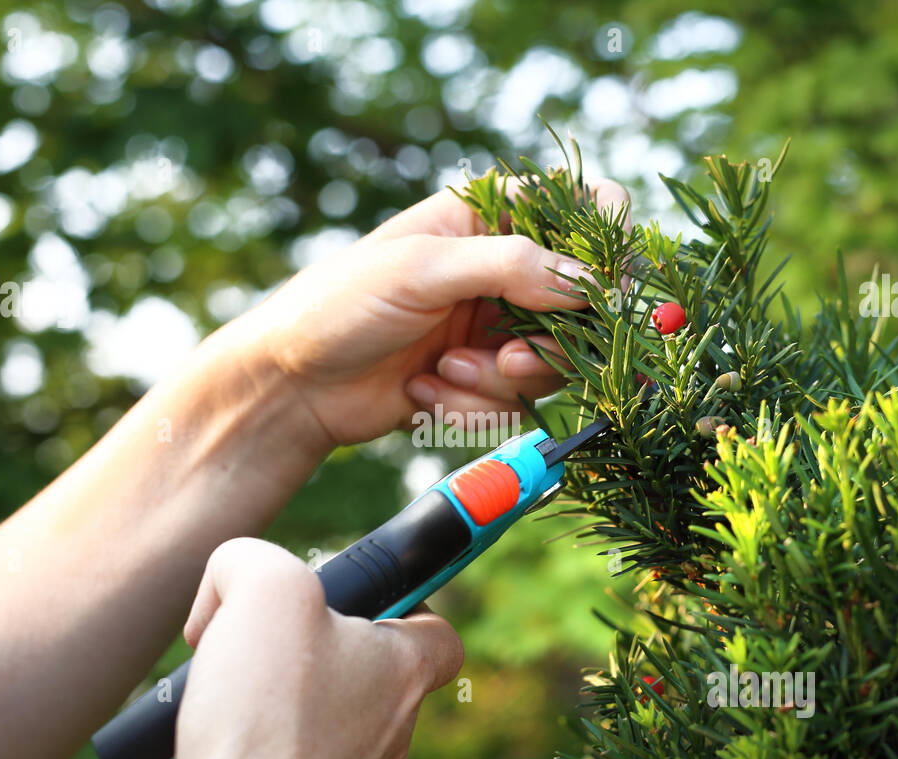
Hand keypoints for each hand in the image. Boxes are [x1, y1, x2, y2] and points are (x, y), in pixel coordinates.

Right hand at [135, 538, 462, 758]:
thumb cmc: (267, 717)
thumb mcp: (264, 589)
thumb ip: (255, 557)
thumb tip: (235, 574)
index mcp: (405, 670)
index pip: (438, 628)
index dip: (402, 598)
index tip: (356, 589)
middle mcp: (391, 727)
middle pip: (365, 662)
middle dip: (310, 638)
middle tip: (263, 631)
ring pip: (322, 710)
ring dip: (275, 687)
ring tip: (227, 683)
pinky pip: (285, 755)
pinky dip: (252, 736)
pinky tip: (216, 731)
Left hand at [217, 177, 629, 446]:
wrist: (291, 384)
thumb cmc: (341, 303)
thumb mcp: (424, 269)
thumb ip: (511, 266)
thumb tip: (591, 281)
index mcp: (489, 217)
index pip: (580, 212)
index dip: (605, 248)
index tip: (605, 290)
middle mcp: (501, 270)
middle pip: (580, 305)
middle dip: (545, 343)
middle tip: (507, 359)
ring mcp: (494, 327)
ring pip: (551, 362)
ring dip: (500, 380)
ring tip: (444, 374)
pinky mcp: (482, 379)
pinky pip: (515, 401)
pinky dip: (474, 407)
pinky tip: (424, 395)